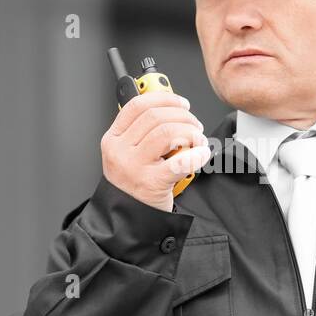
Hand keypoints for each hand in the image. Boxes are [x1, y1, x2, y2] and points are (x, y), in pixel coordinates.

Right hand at [100, 90, 210, 212]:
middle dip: (183, 116)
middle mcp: (120, 150)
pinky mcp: (152, 183)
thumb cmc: (132, 184)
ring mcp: (134, 167)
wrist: (126, 217)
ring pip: (167, 133)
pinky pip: (180, 162)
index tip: (182, 103)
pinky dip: (196, 154)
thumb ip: (142, 132)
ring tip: (198, 141)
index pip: (137, 105)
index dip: (165, 98)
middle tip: (195, 125)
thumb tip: (171, 109)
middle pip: (156, 117)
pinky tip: (202, 154)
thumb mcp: (126, 154)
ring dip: (190, 132)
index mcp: (113, 138)